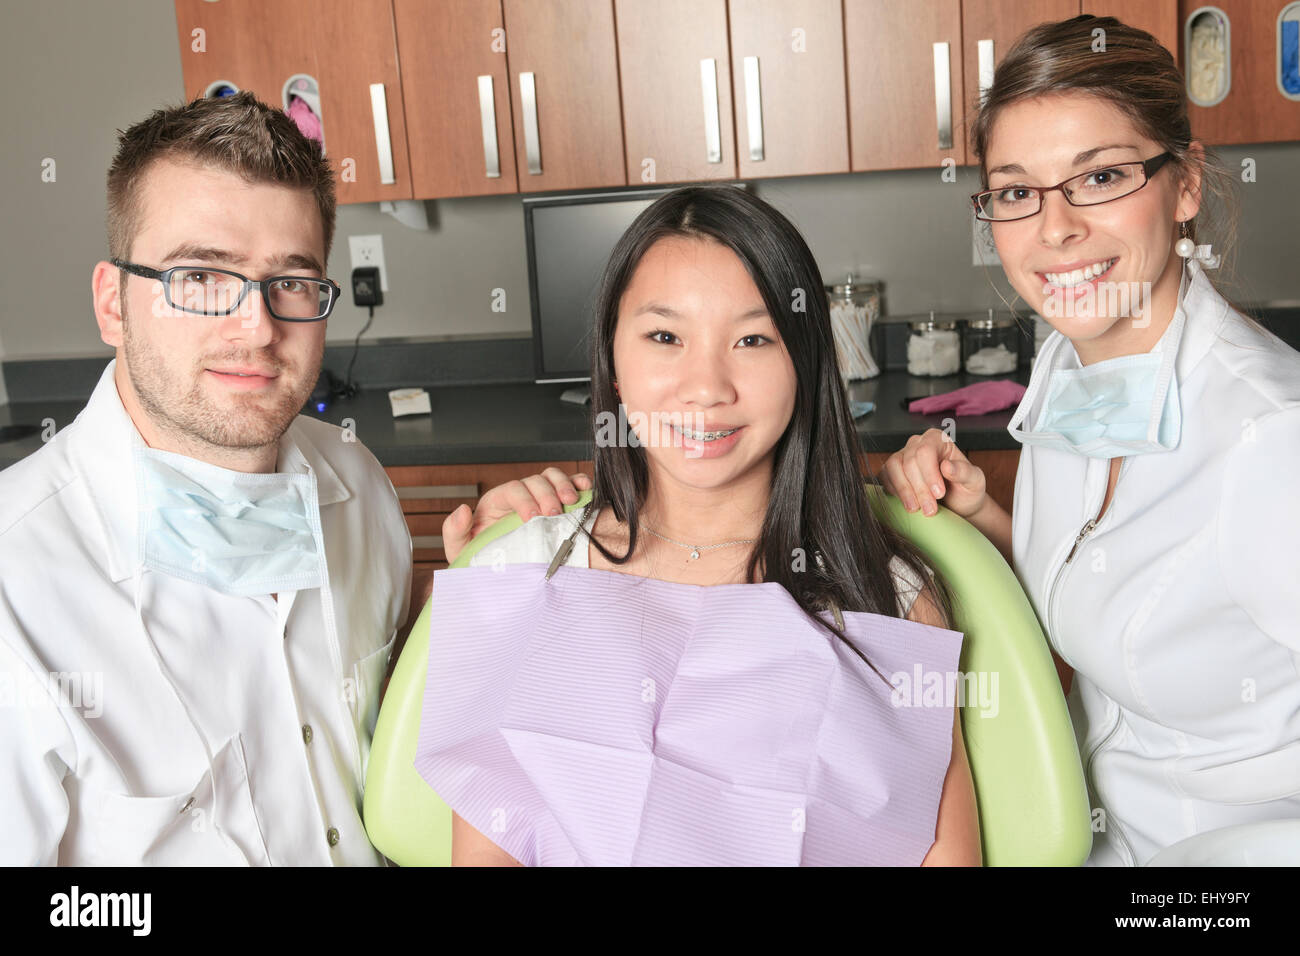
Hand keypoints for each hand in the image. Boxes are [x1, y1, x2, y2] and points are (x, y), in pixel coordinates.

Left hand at [441, 468, 592, 564]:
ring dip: (564, 485)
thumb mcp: (462, 549)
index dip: (524, 499)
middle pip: (535, 481)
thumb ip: (455, 530)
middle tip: (553, 514)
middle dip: (546, 494)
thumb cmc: (482, 559)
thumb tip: (463, 509)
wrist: (503, 573)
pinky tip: (585, 489)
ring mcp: (539, 498)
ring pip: (552, 477)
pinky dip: (579, 482)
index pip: (512, 489)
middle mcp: (519, 495)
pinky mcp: (558, 504)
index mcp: (497, 502)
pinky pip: (570, 484)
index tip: (532, 518)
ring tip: (572, 501)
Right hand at [879, 429, 986, 518]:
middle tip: (930, 509)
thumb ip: (964, 472)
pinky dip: (895, 492)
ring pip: (894, 467)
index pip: (926, 450)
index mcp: (938, 439)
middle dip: (919, 488)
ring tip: (916, 509)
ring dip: (905, 491)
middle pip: (910, 461)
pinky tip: (908, 503)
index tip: (939, 494)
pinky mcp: (892, 471)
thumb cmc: (966, 490)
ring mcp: (903, 456)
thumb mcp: (974, 482)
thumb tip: (947, 466)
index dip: (929, 473)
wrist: (958, 505)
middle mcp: (918, 443)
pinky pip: (885, 477)